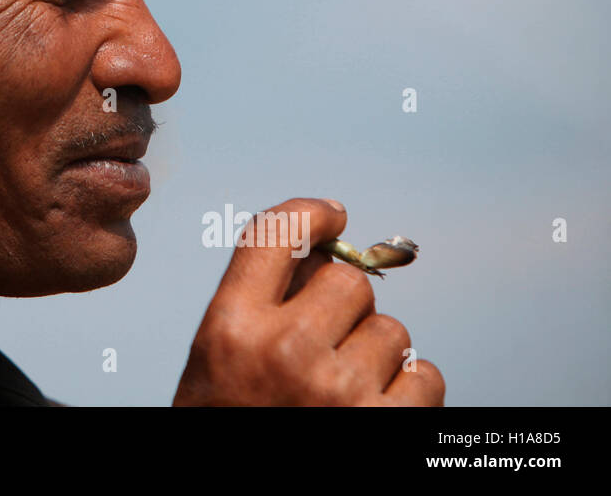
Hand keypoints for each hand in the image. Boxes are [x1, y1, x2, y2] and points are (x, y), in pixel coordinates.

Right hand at [172, 198, 444, 405]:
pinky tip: (375, 411)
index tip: (333, 216)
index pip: (276, 233)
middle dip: (345, 306)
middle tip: (327, 341)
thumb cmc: (227, 424)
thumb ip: (257, 303)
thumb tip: (325, 254)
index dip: (311, 212)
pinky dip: (409, 391)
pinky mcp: (385, 428)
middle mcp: (283, 350)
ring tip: (342, 390)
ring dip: (376, 354)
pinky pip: (425, 375)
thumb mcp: (216, 359)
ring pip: (391, 330)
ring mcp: (338, 391)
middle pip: (348, 280)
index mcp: (229, 326)